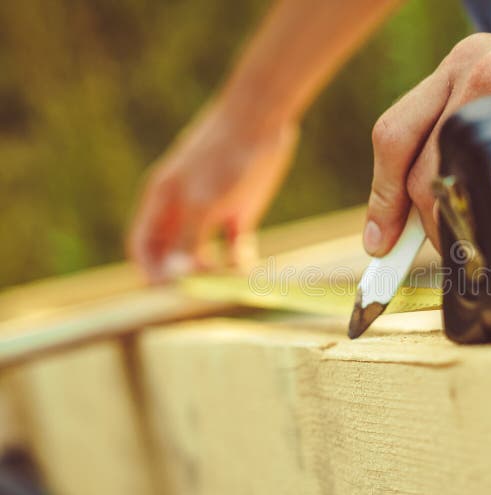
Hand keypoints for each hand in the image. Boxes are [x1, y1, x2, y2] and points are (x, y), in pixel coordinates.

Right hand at [128, 104, 298, 281]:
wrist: (262, 118)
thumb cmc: (226, 155)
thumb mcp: (205, 200)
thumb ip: (188, 239)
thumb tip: (172, 277)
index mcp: (161, 200)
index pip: (143, 245)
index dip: (150, 272)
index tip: (167, 295)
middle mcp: (182, 208)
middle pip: (173, 254)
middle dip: (184, 277)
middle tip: (203, 295)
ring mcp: (211, 210)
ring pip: (203, 253)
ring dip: (213, 272)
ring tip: (229, 284)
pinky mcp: (240, 209)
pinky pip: (233, 245)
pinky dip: (238, 261)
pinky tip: (247, 270)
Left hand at [364, 32, 490, 254]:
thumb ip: (473, 135)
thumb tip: (433, 202)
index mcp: (473, 62)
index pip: (397, 134)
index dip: (382, 195)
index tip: (381, 239)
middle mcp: (483, 76)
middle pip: (415, 172)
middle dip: (421, 224)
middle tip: (440, 253)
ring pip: (448, 194)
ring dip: (457, 234)